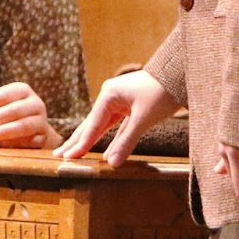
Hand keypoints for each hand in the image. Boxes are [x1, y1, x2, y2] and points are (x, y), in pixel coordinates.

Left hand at [0, 82, 59, 149]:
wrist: (34, 130)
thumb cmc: (6, 114)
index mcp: (22, 90)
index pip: (1, 96)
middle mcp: (35, 103)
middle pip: (12, 111)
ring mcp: (42, 121)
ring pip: (22, 126)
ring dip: (1, 132)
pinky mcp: (44, 138)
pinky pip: (30, 142)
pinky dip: (15, 144)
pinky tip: (0, 146)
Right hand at [55, 69, 178, 166]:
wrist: (180, 74)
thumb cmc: (162, 92)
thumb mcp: (143, 119)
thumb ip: (126, 141)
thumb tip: (111, 163)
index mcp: (108, 96)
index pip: (91, 126)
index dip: (80, 144)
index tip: (66, 158)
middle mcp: (110, 98)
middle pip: (90, 124)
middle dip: (75, 141)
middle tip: (59, 155)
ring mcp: (120, 102)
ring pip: (101, 126)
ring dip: (89, 141)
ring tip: (74, 152)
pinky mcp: (130, 107)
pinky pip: (115, 127)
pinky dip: (109, 139)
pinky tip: (103, 152)